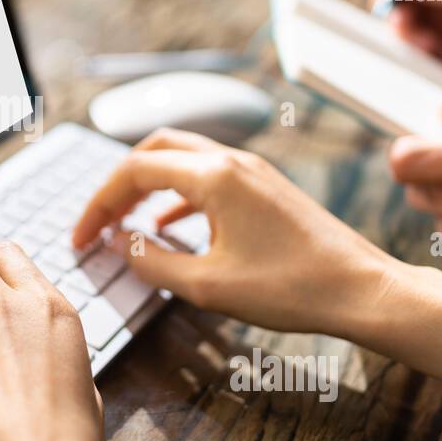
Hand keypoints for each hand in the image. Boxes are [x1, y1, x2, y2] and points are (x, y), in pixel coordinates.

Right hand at [72, 129, 441, 384]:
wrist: (361, 290)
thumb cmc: (291, 289)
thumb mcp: (207, 286)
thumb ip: (152, 261)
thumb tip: (119, 245)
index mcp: (214, 177)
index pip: (133, 171)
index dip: (97, 204)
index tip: (80, 238)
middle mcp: (232, 161)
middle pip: (154, 150)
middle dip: (119, 183)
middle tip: (98, 220)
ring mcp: (253, 171)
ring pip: (183, 159)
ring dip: (147, 185)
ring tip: (125, 222)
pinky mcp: (267, 187)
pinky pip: (208, 176)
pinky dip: (177, 194)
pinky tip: (169, 225)